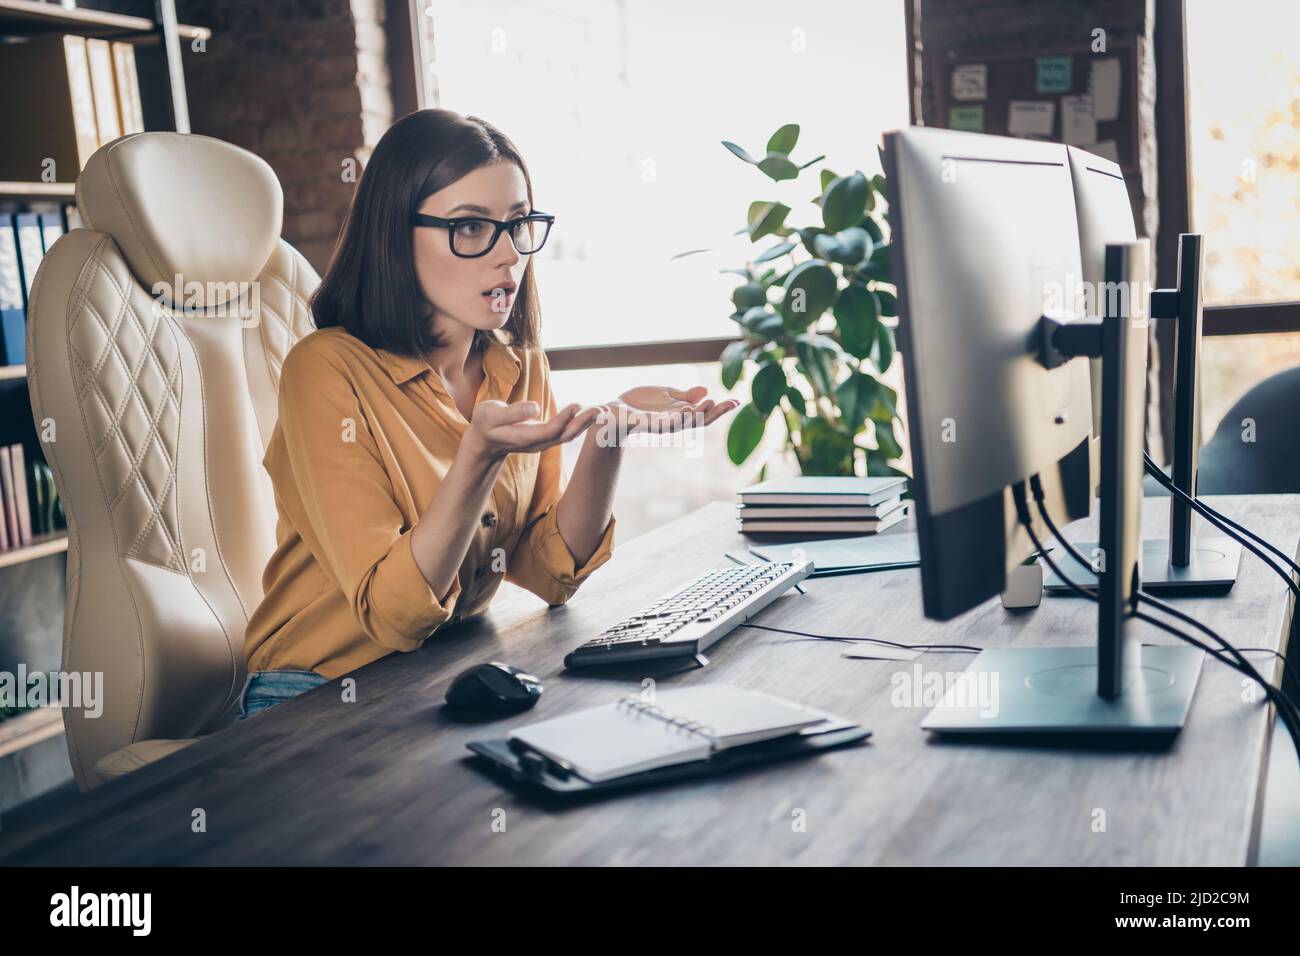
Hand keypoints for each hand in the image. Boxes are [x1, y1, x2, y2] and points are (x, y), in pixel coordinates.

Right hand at [464, 399, 600, 462]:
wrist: (485, 441)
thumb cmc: (486, 424)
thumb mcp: (491, 415)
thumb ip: (512, 413)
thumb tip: (535, 407)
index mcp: (525, 438)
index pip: (550, 431)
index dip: (565, 419)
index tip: (577, 405)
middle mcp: (538, 443)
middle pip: (566, 435)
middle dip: (584, 423)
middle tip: (602, 409)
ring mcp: (543, 442)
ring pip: (569, 435)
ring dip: (587, 423)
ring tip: (603, 410)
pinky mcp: (547, 437)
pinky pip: (568, 432)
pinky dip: (581, 423)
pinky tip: (591, 412)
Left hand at [593, 385, 739, 439]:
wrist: (613, 412)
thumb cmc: (640, 405)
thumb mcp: (667, 396)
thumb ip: (686, 396)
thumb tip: (707, 392)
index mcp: (680, 416)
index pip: (705, 414)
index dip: (721, 409)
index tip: (737, 401)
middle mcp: (673, 423)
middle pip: (699, 421)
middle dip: (716, 413)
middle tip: (731, 404)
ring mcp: (659, 425)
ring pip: (683, 424)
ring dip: (697, 415)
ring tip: (711, 404)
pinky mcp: (644, 423)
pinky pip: (662, 423)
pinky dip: (675, 418)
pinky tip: (686, 410)